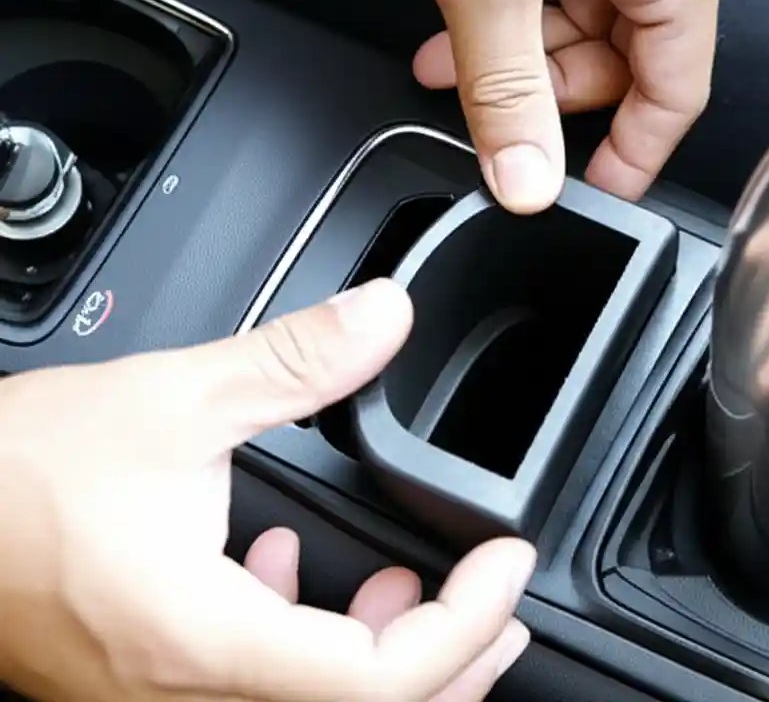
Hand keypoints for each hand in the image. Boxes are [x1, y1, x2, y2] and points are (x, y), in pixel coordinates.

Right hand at [0, 279, 535, 701]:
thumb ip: (293, 362)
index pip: (382, 681)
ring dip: (388, 654)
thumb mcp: (169, 401)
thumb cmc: (1, 484)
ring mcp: (165, 701)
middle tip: (496, 600)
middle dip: (453, 659)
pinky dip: (305, 637)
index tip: (503, 564)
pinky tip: (290, 571)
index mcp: (206, 643)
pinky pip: (255, 688)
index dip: (466, 624)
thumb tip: (382, 319)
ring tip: (419, 591)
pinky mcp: (146, 683)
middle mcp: (189, 697)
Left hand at [415, 0, 721, 212]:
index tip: (597, 195)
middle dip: (546, 99)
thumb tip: (526, 179)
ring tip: (448, 69)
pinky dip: (510, 13)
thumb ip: (506, 89)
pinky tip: (457, 31)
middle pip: (625, 63)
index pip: (677, 94)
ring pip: (585, 24)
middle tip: (498, 126)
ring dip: (514, 57)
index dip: (635, 157)